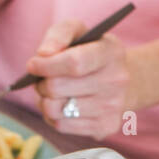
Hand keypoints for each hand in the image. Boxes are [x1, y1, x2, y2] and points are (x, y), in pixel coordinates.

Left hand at [27, 19, 130, 138]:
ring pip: (56, 109)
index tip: (33, 64)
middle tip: (43, 79)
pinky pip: (61, 126)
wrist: (125, 81)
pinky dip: (53, 116)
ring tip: (50, 93)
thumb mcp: (79, 31)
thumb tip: (43, 54)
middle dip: (41, 83)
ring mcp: (112, 106)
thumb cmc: (92, 52)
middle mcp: (116, 80)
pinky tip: (61, 105)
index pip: (74, 63)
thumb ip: (59, 34)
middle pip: (58, 88)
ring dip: (44, 101)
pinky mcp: (105, 126)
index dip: (46, 65)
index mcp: (111, 52)